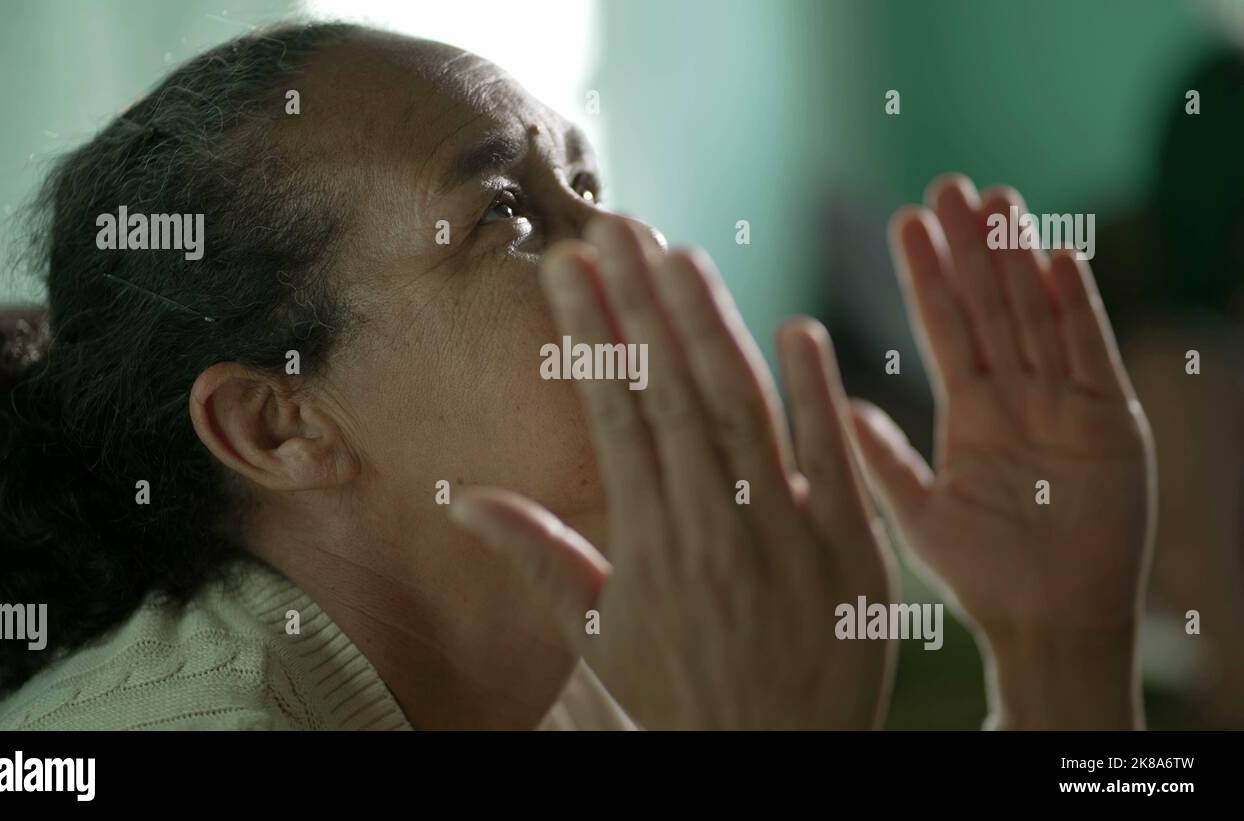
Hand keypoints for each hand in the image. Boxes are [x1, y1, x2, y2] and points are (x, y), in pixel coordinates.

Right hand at [448, 215, 896, 728]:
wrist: (771, 769)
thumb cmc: (673, 702)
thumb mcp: (596, 639)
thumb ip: (537, 558)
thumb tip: (463, 499)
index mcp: (645, 544)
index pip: (612, 412)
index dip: (590, 333)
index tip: (567, 268)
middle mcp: (711, 528)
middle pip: (672, 392)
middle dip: (640, 303)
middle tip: (617, 226)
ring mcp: (786, 538)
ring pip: (743, 410)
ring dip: (711, 326)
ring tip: (680, 256)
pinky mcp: (852, 554)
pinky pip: (836, 461)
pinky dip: (819, 394)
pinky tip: (798, 328)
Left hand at [852, 174, 1154, 728]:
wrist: (1048, 623)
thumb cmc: (982, 575)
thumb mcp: (918, 514)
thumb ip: (883, 460)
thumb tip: (840, 408)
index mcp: (968, 413)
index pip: (943, 328)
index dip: (927, 274)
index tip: (904, 220)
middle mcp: (1015, 398)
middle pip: (991, 306)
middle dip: (972, 247)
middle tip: (950, 183)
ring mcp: (1064, 404)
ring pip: (1038, 315)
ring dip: (1020, 258)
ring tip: (1001, 198)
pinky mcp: (1111, 421)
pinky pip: (1091, 353)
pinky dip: (1077, 307)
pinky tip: (1057, 256)